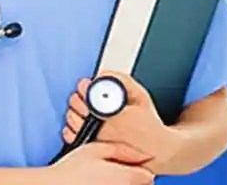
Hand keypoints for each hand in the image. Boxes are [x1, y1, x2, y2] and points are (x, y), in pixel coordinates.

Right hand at [48, 141, 155, 184]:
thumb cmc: (71, 170)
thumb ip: (121, 150)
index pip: (149, 176)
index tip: (130, 164)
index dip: (141, 167)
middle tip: (117, 171)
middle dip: (135, 178)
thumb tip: (141, 153)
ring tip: (105, 179)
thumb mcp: (95, 149)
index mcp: (127, 177)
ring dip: (125, 183)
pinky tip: (98, 183)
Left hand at [63, 72, 180, 168]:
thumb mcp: (140, 96)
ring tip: (89, 112)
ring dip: (76, 111)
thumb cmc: (148, 123)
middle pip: (75, 103)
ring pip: (71, 118)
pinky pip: (69, 134)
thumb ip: (121, 81)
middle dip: (80, 97)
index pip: (85, 92)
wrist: (157, 150)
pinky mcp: (90, 149)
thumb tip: (100, 76)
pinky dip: (72, 127)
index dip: (85, 87)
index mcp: (112, 113)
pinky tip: (84, 124)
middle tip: (89, 99)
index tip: (89, 87)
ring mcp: (93, 140)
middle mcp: (100, 128)